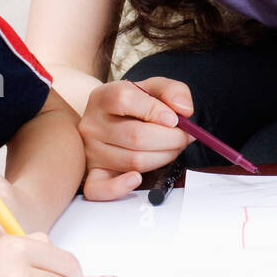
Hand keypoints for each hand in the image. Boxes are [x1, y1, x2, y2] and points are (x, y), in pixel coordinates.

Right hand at [78, 78, 195, 200]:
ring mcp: (91, 151)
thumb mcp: (154, 88)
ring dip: (163, 158)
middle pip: (136, 136)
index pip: (125, 100)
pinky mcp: (93, 173)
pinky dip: (120, 188)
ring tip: (172, 149)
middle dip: (171, 139)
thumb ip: (173, 91)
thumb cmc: (136, 105)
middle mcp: (93, 124)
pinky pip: (99, 188)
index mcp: (104, 97)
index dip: (155, 110)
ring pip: (133, 161)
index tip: (174, 119)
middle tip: (185, 137)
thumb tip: (184, 110)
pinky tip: (137, 178)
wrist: (111, 119)